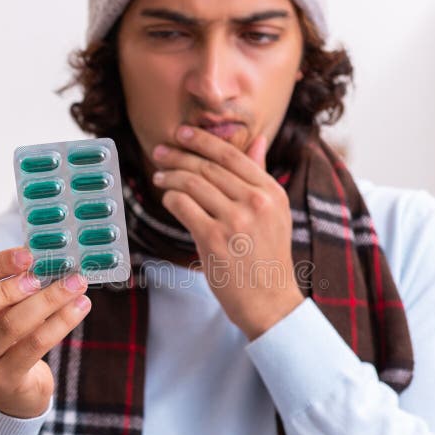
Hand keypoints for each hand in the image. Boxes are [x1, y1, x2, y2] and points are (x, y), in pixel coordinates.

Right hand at [0, 247, 91, 417]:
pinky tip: (80, 306)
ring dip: (47, 300)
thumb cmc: (3, 338)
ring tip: (75, 285)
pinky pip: (35, 345)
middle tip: (44, 274)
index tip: (27, 254)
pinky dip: (61, 321)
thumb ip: (7, 285)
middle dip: (8, 287)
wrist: (12, 391)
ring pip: (9, 326)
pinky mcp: (3, 381)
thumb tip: (42, 257)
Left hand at [152, 125, 304, 339]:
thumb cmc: (267, 257)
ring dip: (170, 175)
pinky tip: (167, 197)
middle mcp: (255, 202)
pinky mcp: (213, 239)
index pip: (232, 155)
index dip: (202, 140)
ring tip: (159, 175)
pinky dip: (171, 198)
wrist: (269, 300)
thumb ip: (261, 175)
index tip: (182, 134)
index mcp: (271, 192)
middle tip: (160, 150)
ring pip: (192, 183)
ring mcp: (234, 221)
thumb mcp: (275, 212)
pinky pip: (183, 206)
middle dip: (179, 155)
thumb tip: (257, 139)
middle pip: (208, 166)